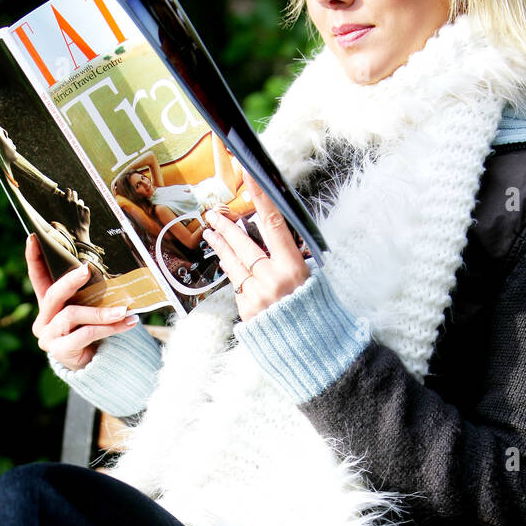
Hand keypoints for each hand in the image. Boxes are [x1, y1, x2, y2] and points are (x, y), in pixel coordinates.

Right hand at [26, 234, 135, 371]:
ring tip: (124, 310)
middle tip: (87, 269)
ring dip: (101, 312)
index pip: (37, 277)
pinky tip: (125, 324)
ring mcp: (49, 336)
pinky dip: (107, 328)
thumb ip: (88, 294)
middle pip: (53, 295)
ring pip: (72, 315)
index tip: (34, 237)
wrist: (93, 365)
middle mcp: (44, 319)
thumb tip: (102, 269)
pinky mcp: (60, 351)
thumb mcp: (88, 309)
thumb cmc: (91, 331)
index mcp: (48, 304)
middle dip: (70, 281)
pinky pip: (85, 334)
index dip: (34, 257)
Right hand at [62, 188, 91, 242]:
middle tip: (73, 195)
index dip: (67, 192)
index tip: (67, 190)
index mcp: (66, 206)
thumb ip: (63, 204)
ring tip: (78, 212)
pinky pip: (84, 206)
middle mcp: (73, 205)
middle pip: (74, 193)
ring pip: (80, 201)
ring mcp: (80, 207)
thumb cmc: (71, 222)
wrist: (79, 230)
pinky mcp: (86, 209)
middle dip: (74, 194)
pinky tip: (82, 215)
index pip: (66, 193)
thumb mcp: (64, 213)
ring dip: (79, 204)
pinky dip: (84, 210)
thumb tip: (61, 194)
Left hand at [201, 168, 309, 318]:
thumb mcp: (311, 279)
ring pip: (233, 264)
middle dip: (227, 226)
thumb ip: (290, 258)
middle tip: (213, 214)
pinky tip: (227, 262)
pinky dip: (233, 272)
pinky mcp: (247, 311)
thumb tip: (270, 236)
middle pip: (243, 244)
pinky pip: (236, 285)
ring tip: (210, 232)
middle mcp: (272, 280)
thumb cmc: (314, 311)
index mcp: (293, 268)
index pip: (273, 225)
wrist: (310, 349)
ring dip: (220, 246)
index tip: (249, 176)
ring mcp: (257, 296)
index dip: (260, 198)